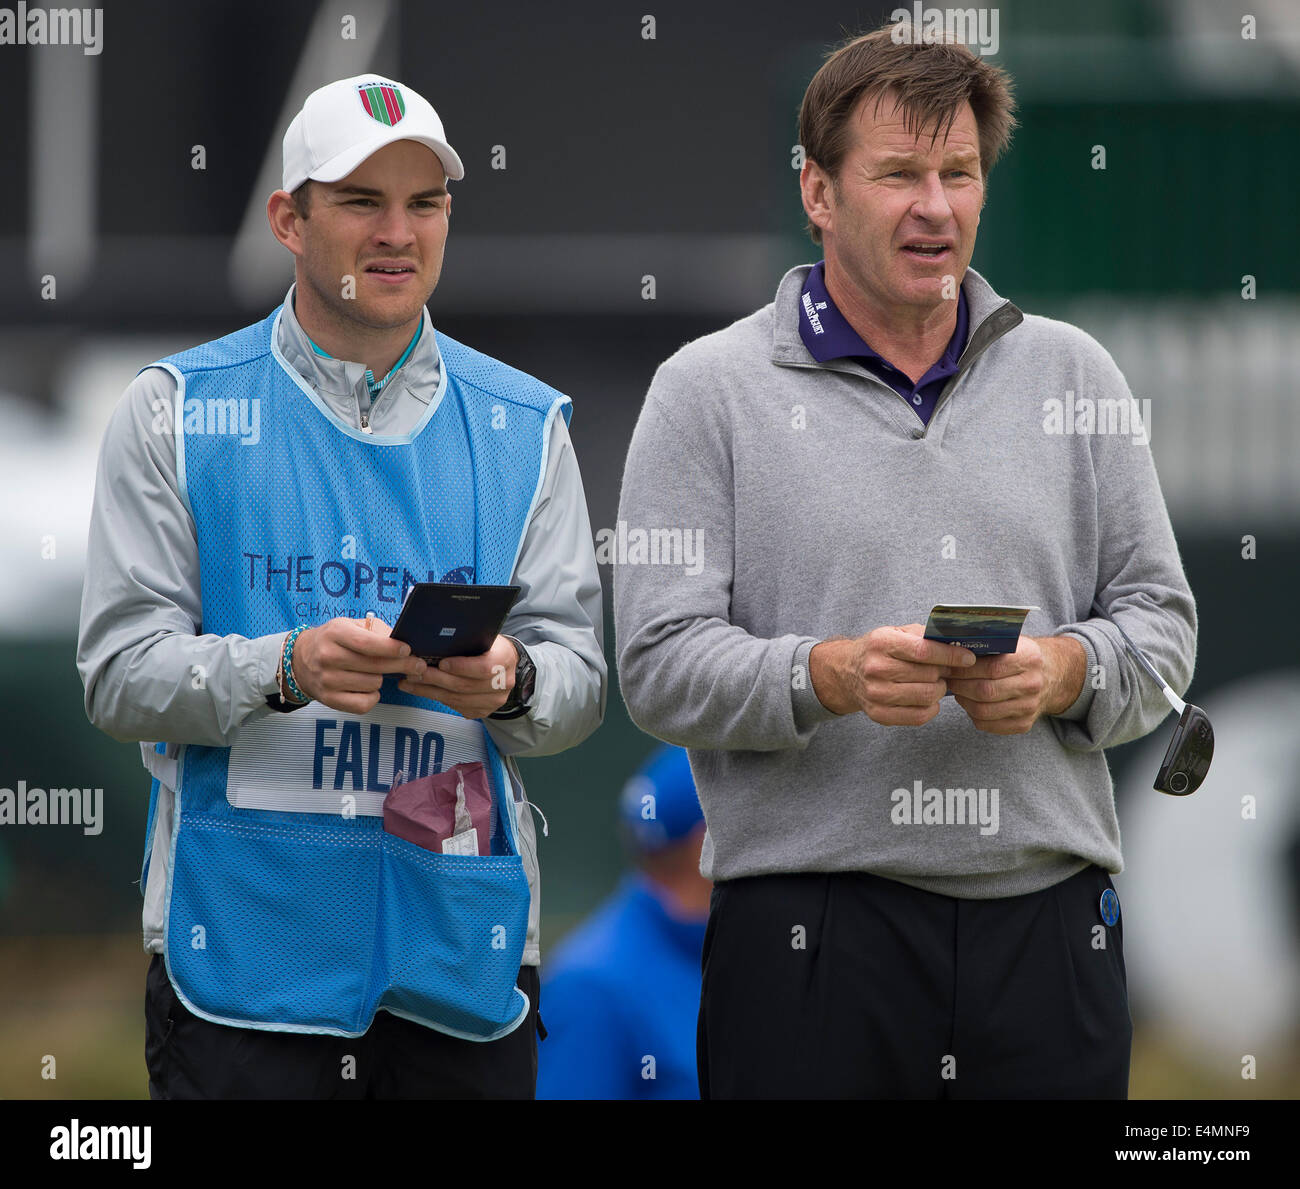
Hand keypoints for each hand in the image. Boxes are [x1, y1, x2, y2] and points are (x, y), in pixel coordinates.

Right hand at [290, 616, 426, 714]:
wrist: (300, 660)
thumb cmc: (335, 640)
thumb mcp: (351, 625)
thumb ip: (376, 631)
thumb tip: (403, 646)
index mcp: (335, 633)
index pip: (366, 643)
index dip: (390, 648)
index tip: (407, 649)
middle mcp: (328, 656)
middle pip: (375, 666)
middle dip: (402, 665)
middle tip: (417, 665)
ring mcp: (327, 680)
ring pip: (373, 684)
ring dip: (382, 679)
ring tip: (376, 672)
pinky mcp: (329, 699)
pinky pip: (364, 704)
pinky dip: (372, 696)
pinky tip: (368, 687)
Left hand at [398, 633, 517, 719]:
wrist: (503, 664)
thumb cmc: (489, 646)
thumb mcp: (484, 636)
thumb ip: (466, 638)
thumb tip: (436, 636)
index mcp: (505, 660)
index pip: (484, 667)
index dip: (461, 667)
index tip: (441, 663)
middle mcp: (503, 684)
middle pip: (466, 686)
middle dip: (437, 679)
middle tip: (415, 672)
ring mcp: (494, 701)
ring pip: (458, 699)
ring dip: (430, 691)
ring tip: (410, 682)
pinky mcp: (483, 710)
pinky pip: (456, 707)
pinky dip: (436, 698)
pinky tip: (421, 689)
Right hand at [810, 623, 975, 725]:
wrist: (847, 672)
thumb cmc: (880, 650)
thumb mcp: (896, 632)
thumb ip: (924, 636)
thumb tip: (960, 643)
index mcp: (882, 642)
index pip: (923, 650)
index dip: (950, 655)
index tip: (968, 658)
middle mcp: (876, 668)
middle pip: (928, 675)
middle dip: (945, 673)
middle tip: (947, 670)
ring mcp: (876, 694)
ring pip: (927, 696)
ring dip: (939, 690)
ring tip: (935, 683)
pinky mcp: (879, 714)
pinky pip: (919, 716)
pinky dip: (931, 708)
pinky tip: (927, 698)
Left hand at [943, 635, 1084, 734]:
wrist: (1053, 675)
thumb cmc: (1021, 655)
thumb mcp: (1012, 641)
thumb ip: (988, 643)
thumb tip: (951, 647)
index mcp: (1029, 659)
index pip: (991, 668)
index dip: (965, 670)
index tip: (949, 666)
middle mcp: (1033, 684)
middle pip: (986, 692)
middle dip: (960, 686)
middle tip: (948, 680)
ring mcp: (1030, 707)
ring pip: (984, 711)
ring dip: (964, 702)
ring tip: (957, 691)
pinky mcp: (1024, 724)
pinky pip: (988, 725)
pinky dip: (973, 715)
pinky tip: (970, 703)